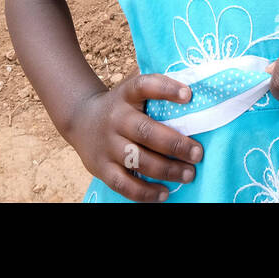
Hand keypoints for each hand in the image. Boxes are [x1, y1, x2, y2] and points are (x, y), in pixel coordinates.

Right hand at [66, 73, 203, 201]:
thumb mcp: (132, 90)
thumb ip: (156, 88)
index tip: (188, 95)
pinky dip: (144, 192)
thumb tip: (197, 84)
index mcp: (126, 95)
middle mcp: (116, 118)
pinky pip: (123, 184)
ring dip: (166, 170)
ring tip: (188, 174)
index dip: (166, 89)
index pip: (144, 85)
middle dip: (175, 144)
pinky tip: (163, 194)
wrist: (80, 119)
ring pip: (138, 160)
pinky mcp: (101, 168)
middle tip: (198, 153)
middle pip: (146, 131)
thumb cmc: (121, 105)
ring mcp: (107, 145)